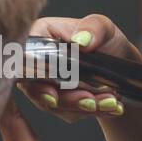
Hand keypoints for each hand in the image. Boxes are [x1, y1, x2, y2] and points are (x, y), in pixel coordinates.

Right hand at [16, 14, 141, 121]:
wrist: (118, 62)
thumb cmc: (104, 39)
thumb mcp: (103, 26)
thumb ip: (93, 27)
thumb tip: (81, 40)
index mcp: (39, 37)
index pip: (24, 57)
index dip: (33, 77)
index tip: (52, 95)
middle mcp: (36, 63)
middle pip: (37, 88)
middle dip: (66, 99)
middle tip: (90, 101)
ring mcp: (45, 85)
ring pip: (55, 105)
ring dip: (83, 108)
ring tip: (109, 102)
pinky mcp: (58, 104)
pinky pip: (69, 113)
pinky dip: (92, 112)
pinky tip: (111, 108)